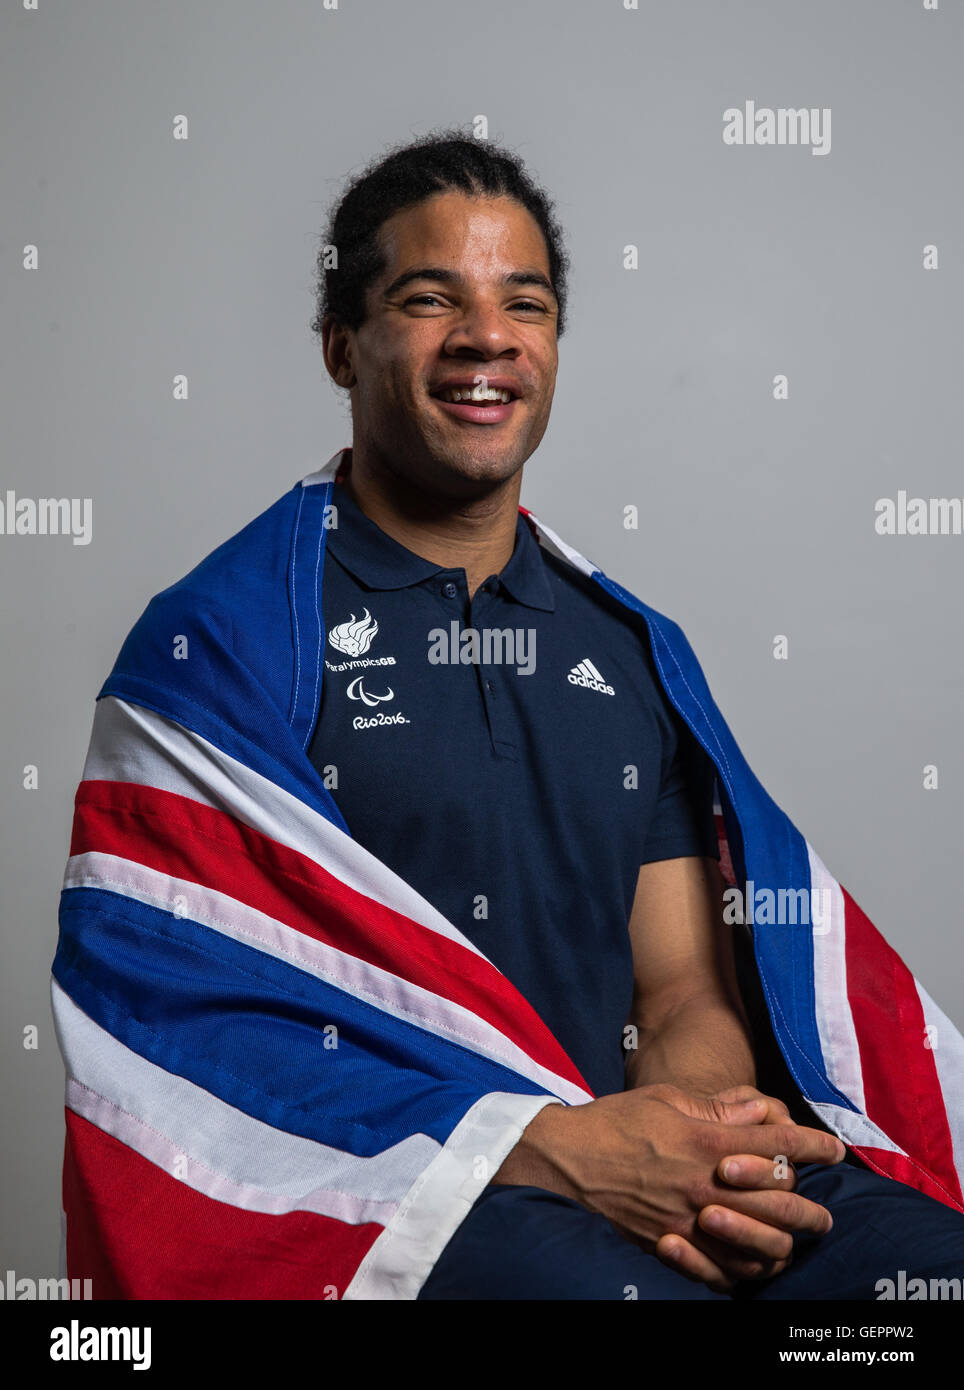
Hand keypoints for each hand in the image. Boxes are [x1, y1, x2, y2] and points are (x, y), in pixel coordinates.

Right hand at [492, 1087, 845, 1291]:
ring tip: (799, 1241)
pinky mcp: (670, 1245)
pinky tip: (756, 1261)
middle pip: (778, 1202)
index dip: (812, 1147)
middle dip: (811, 1207)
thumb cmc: (615, 1121)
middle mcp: (705, 1184)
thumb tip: (758, 1111)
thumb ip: (717, 1107)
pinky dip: (745, 1267)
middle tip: (827, 1211)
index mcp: (706, 1141)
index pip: (777, 1146)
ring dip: (785, 1241)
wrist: (565, 1160)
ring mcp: (689, 1221)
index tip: (832, 1149)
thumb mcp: (666, 1099)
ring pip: (758, 1243)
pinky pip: (721, 1269)